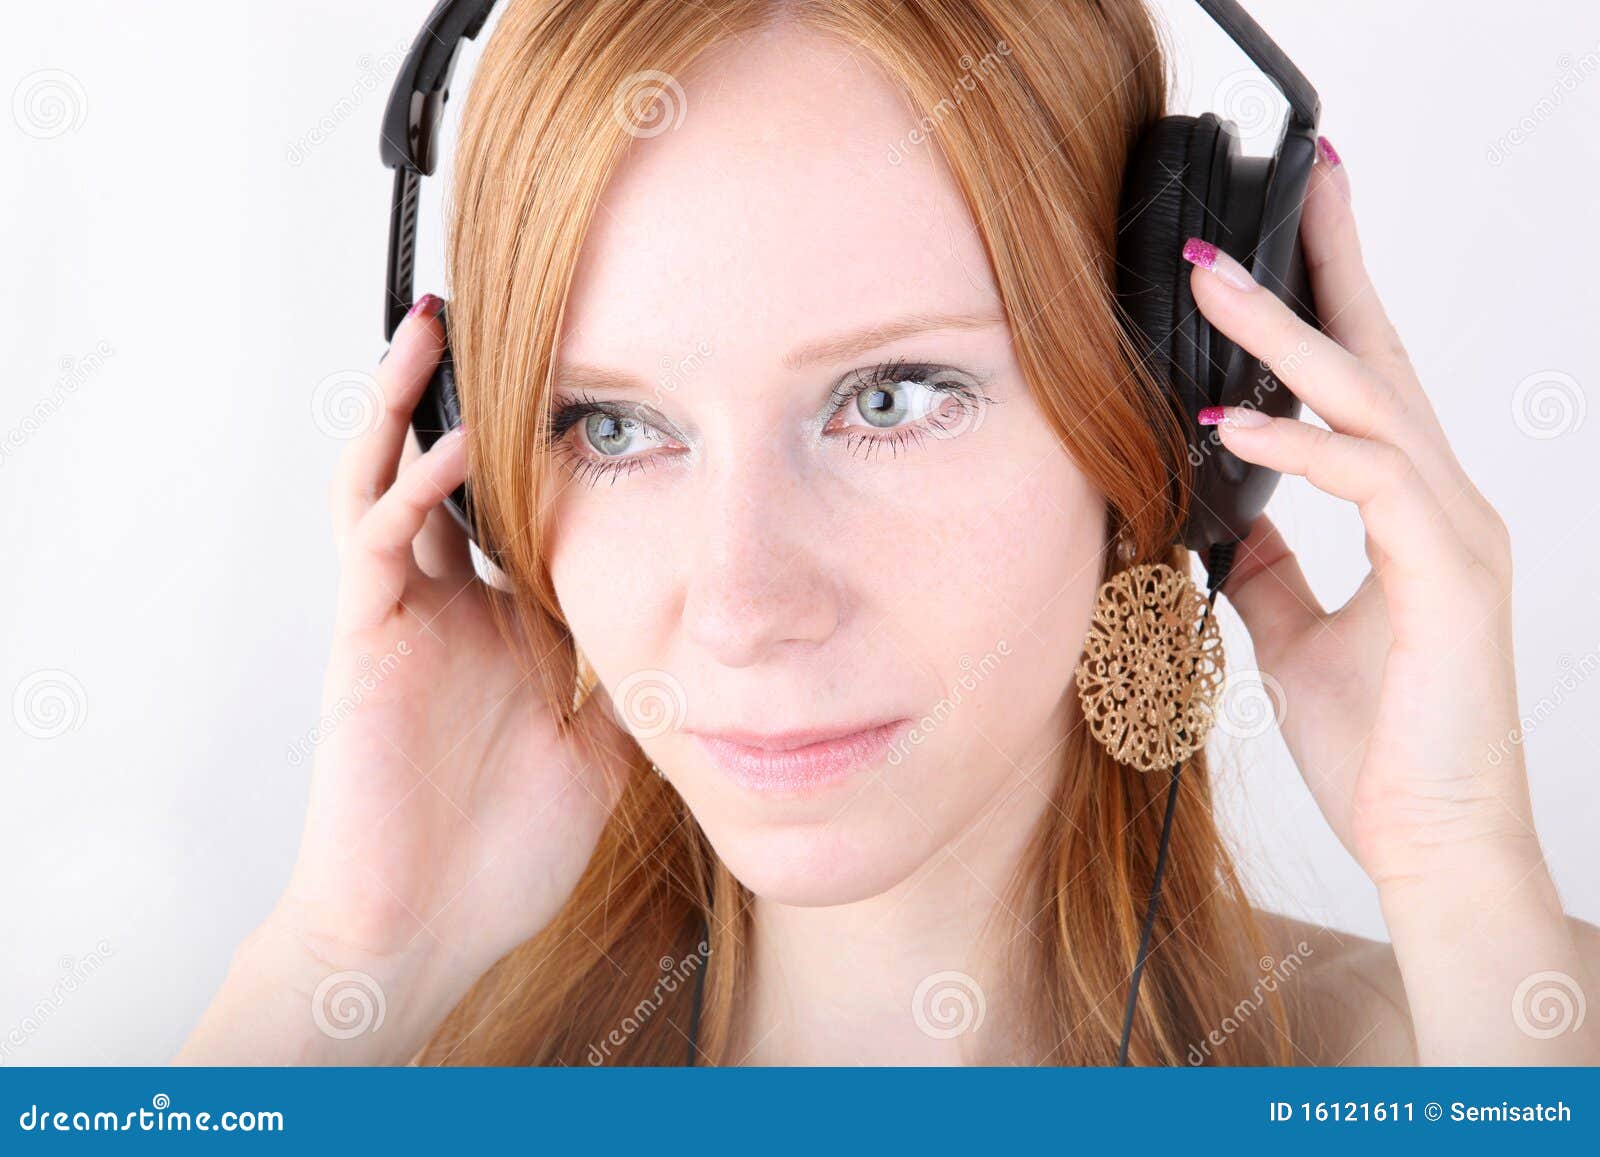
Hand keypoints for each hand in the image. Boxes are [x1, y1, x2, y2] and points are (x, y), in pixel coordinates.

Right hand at [283, 295, 625, 1001]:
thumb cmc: (508, 843)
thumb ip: (638, 672)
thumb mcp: (605, 740)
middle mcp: (450, 606)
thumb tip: (713, 628)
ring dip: (407, 404)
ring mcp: (401, 618)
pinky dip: (406, 489)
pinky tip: (449, 444)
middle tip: (498, 313)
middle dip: (465, 396)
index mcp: (505, 624)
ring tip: (435, 328)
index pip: (523, 507)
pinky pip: (374, 544)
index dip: (549, 445)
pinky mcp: (363, 642)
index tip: (598, 379)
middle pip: (448, 472)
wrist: (430, 927)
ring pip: (388, 480)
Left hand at [1185, 145, 1536, 887]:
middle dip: (1329, 269)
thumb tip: (1220, 508)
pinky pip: (1371, 483)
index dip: (1331, 303)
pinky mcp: (1447, 576)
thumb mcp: (1297, 635)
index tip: (1286, 236)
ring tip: (1212, 284)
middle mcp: (1442, 504)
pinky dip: (1299, 445)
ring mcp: (1453, 534)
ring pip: (1373, 402)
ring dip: (1288, 337)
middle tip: (1287, 188)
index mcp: (1409, 512)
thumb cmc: (1382, 745)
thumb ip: (1270, 565)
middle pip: (1382, 358)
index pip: (1365, 384)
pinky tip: (1229, 426)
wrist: (1431, 842)